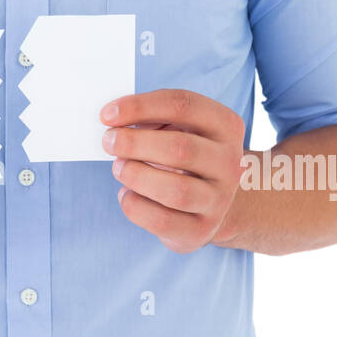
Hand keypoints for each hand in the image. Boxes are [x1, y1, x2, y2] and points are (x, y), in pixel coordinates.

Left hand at [100, 90, 245, 251]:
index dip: (140, 107)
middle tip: (108, 141)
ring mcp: (219, 200)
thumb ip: (151, 118)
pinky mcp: (201, 230)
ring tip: (119, 167)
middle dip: (135, 143)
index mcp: (226, 125)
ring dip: (136, 176)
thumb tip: (115, 122)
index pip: (184, 106)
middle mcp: (230, 163)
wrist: (212, 200)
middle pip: (181, 148)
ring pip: (176, 190)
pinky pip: (162, 221)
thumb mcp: (177, 126)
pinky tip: (127, 193)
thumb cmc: (185, 154)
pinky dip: (135, 205)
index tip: (106, 114)